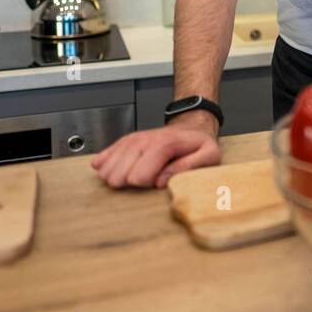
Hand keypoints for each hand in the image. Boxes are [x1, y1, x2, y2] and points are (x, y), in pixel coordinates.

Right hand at [90, 111, 220, 188]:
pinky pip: (103, 158)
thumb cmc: (199, 144)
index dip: (147, 184)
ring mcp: (131, 140)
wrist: (191, 127)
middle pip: (119, 175)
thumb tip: (162, 181)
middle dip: (132, 183)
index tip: (159, 180)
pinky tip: (115, 170)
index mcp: (164, 145)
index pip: (139, 176)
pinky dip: (106, 167)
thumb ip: (188, 167)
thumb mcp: (208, 155)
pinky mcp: (123, 142)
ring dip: (119, 177)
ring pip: (108, 169)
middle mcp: (143, 141)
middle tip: (148, 178)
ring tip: (136, 175)